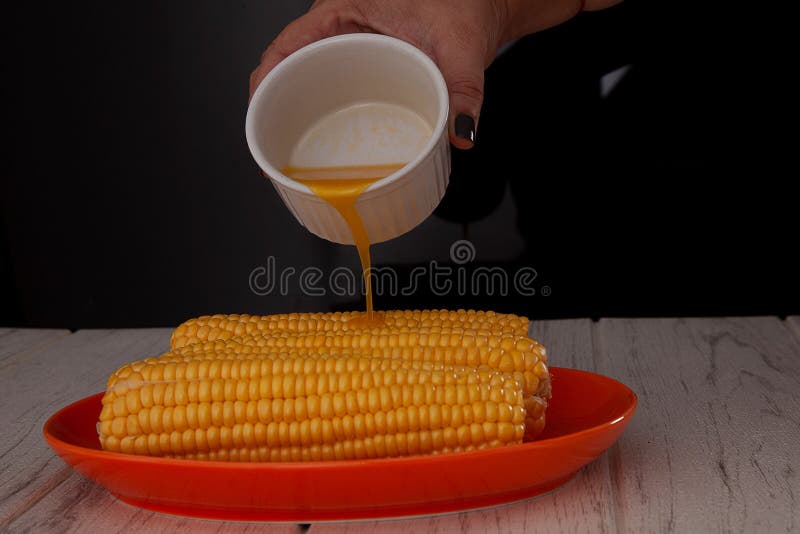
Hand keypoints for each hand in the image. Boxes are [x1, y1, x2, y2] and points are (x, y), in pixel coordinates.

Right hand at [249, 0, 613, 148]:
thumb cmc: (465, 3)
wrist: (485, 2)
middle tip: (277, 153)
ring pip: (308, 85)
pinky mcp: (363, 65)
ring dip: (299, 119)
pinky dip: (326, 118)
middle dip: (276, 112)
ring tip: (297, 157)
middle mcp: (337, 29)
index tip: (261, 119)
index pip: (285, 48)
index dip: (264, 86)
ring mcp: (348, 48)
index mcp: (342, 10)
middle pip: (288, 73)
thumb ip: (464, 88)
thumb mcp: (461, 43)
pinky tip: (331, 145)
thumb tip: (461, 132)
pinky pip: (332, 91)